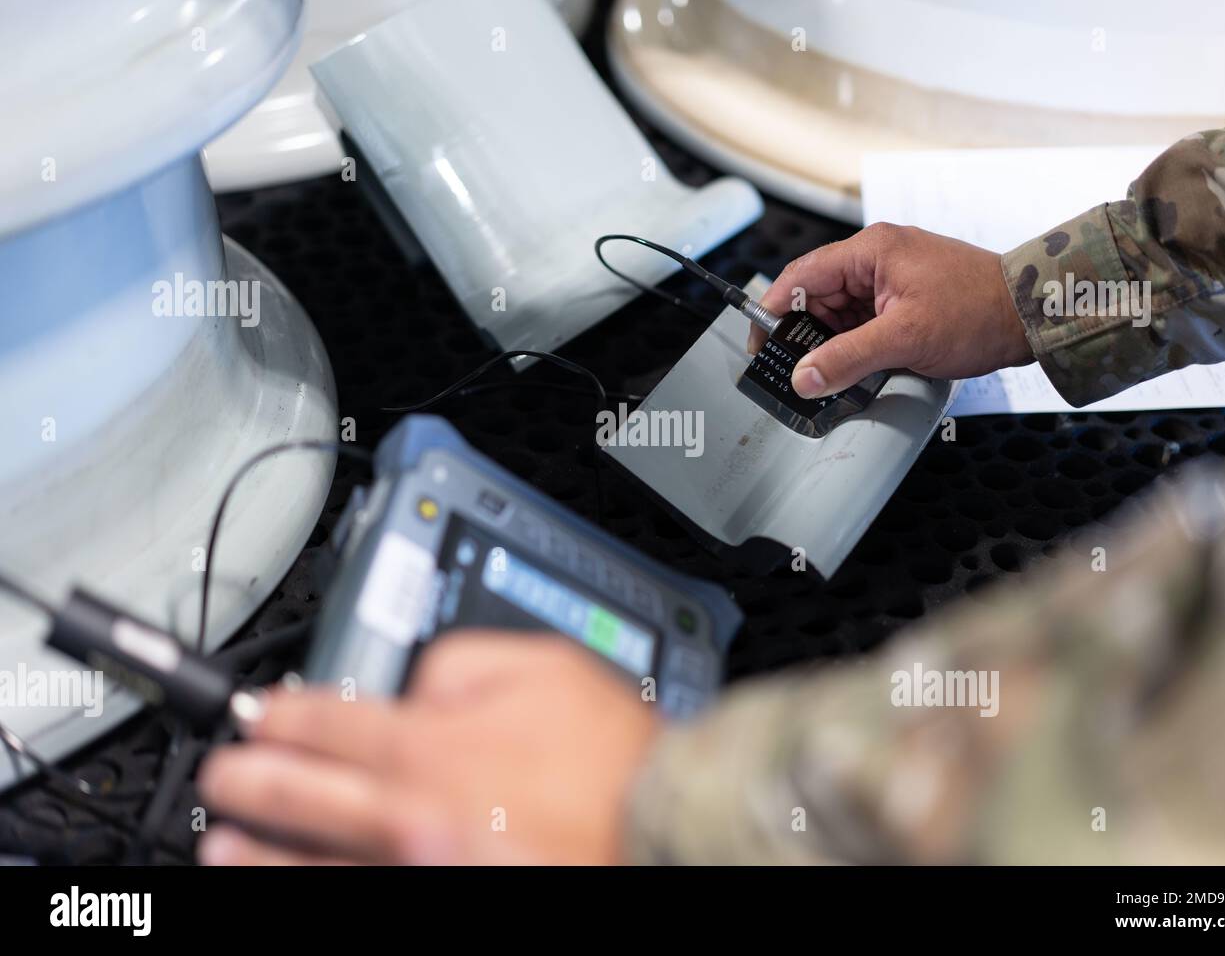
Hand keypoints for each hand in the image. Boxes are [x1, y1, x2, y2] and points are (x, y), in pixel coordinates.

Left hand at [196, 631, 660, 864]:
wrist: (664, 830)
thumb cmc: (614, 761)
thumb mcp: (545, 664)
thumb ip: (461, 659)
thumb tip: (411, 683)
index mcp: (433, 746)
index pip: (328, 721)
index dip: (280, 714)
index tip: (259, 716)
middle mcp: (413, 815)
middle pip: (304, 795)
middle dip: (251, 780)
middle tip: (225, 774)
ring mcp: (419, 873)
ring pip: (313, 865)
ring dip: (258, 853)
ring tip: (222, 844)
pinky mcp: (440, 902)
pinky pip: (357, 900)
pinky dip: (318, 889)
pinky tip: (292, 885)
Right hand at [748, 223, 1032, 397]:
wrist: (1035, 313)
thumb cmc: (979, 311)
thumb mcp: (904, 339)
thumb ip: (846, 358)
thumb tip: (802, 377)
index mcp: (871, 250)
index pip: (802, 276)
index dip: (774, 311)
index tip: (761, 345)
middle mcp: (878, 257)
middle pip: (818, 297)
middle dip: (805, 335)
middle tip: (794, 373)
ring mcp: (892, 278)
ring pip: (841, 313)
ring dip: (833, 345)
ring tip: (829, 377)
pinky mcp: (906, 298)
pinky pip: (865, 322)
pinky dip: (856, 346)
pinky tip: (856, 371)